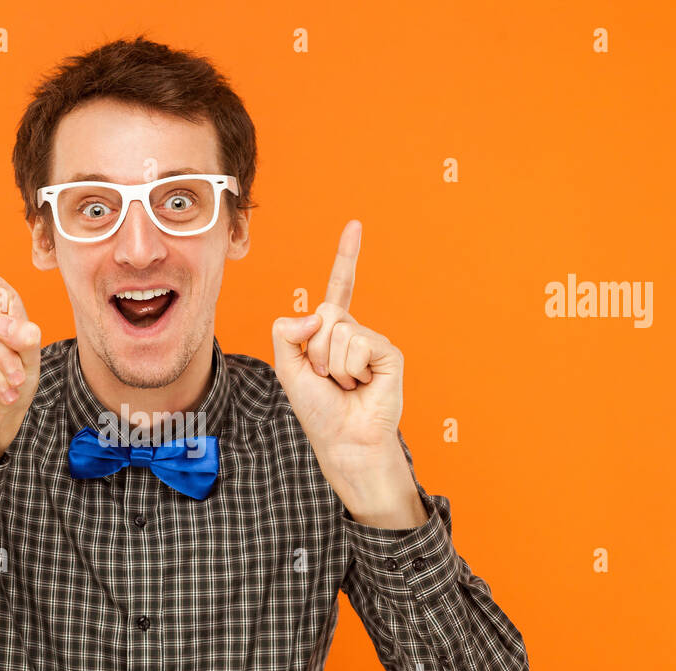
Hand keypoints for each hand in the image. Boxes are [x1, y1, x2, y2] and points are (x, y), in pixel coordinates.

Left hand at [272, 220, 415, 519]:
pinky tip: (363, 384)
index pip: (338, 288)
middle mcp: (353, 331)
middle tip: (328, 377)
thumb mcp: (287, 369)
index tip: (356, 226)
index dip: (346, 258)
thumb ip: (285, 333)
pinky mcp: (389, 353)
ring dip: (333, 363)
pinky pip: (360, 342)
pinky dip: (352, 368)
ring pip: (339, 330)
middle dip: (316, 349)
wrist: (344, 440)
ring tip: (345, 385)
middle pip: (324, 313)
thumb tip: (316, 315)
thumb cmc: (318, 410)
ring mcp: (372, 341)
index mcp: (330, 332)